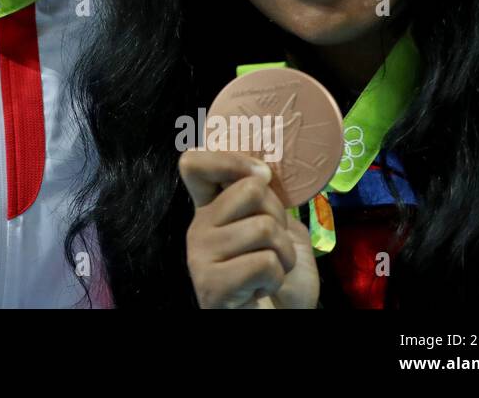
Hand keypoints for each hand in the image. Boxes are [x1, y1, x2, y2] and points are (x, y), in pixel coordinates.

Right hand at [180, 150, 319, 308]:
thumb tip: (264, 169)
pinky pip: (263, 262)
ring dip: (284, 253)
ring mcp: (200, 255)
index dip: (231, 159)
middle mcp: (198, 227)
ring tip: (272, 270)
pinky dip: (277, 277)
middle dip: (279, 216)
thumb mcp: (280, 227)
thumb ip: (267, 199)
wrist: (280, 318)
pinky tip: (263, 288)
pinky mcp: (211, 284)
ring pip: (263, 227)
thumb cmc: (280, 277)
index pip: (194, 163)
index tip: (263, 175)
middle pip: (250, 189)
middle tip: (274, 243)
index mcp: (211, 209)